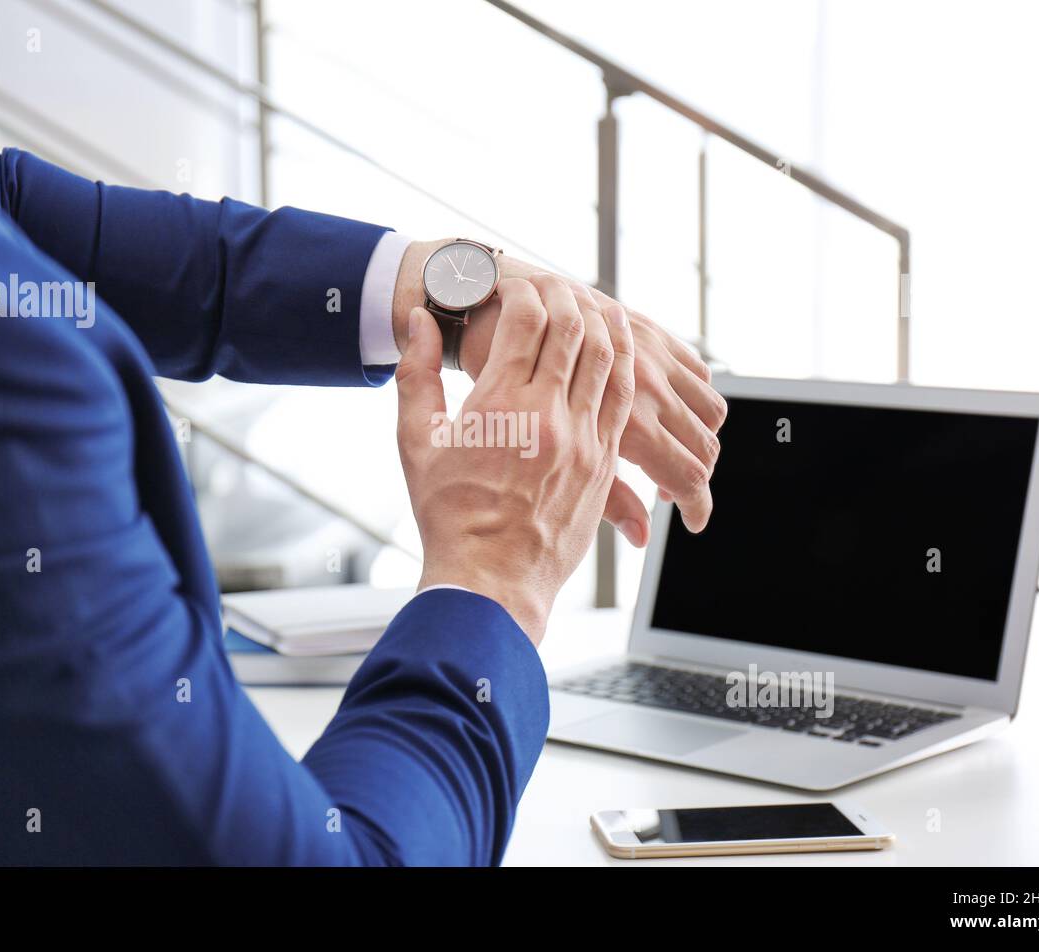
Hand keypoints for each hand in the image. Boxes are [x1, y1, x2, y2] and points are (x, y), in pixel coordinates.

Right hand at [395, 275, 634, 643]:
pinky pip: (622, 399)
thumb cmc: (447, 516)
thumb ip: (416, 375)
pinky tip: (618, 348)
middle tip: (549, 282)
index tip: (510, 284)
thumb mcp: (416, 442)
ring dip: (600, 322)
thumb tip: (418, 321)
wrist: (490, 581)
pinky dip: (622, 364)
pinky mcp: (603, 463)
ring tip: (590, 299)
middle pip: (573, 329)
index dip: (522, 289)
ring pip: (608, 358)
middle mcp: (550, 416)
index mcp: (501, 405)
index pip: (527, 319)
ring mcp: (584, 440)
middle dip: (562, 295)